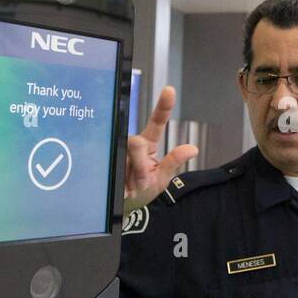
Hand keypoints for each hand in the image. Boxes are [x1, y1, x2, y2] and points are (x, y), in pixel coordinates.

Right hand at [124, 86, 197, 212]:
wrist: (123, 207)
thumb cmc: (143, 190)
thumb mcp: (162, 179)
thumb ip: (173, 162)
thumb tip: (192, 148)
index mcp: (148, 144)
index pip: (156, 122)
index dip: (163, 106)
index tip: (169, 90)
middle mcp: (131, 144)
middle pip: (136, 142)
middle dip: (140, 163)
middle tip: (142, 182)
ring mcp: (117, 151)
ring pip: (125, 155)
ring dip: (132, 175)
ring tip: (131, 187)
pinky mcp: (104, 161)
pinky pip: (113, 167)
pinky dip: (122, 182)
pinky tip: (122, 188)